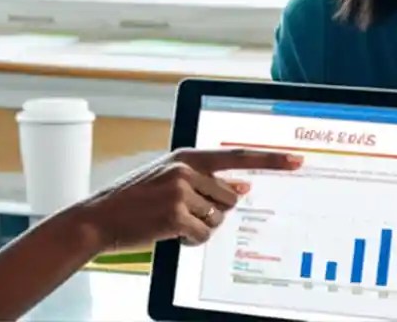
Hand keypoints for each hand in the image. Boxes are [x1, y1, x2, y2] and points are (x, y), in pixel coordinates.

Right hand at [72, 148, 302, 250]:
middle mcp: (186, 169)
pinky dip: (191, 240)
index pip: (239, 156)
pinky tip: (170, 234)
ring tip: (172, 222)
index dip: (272, 159)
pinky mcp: (176, 214)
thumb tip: (244, 188)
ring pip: (219, 218)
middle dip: (214, 211)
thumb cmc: (135, 200)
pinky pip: (204, 235)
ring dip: (201, 226)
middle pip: (231, 197)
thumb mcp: (169, 180)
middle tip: (184, 213)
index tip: (297, 160)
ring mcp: (181, 191)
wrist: (99, 217)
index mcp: (187, 156)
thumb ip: (206, 180)